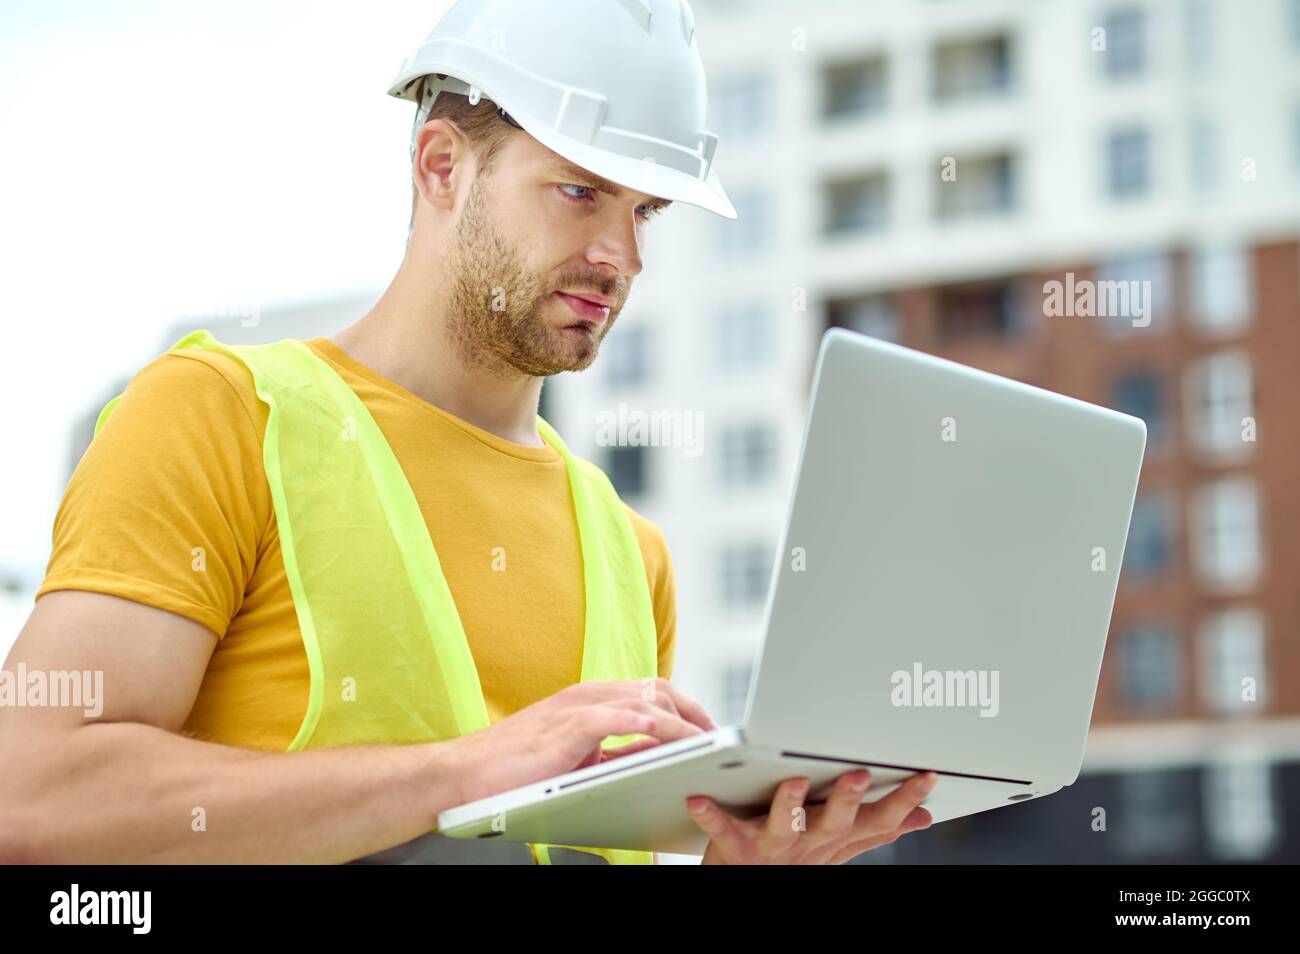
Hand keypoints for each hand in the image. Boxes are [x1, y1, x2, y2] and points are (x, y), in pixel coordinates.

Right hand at [447, 678, 717, 804]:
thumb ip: (616, 751)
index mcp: (593, 700)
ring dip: (677, 721)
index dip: (687, 709)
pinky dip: (634, 721)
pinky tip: (655, 729)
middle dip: (693, 712)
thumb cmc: (518, 769)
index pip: (654, 692)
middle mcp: (589, 696)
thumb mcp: (579, 757)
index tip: (710, 732)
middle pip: (658, 689)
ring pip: (641, 702)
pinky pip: (606, 718)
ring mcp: (576, 709)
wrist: (468, 775)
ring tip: (701, 740)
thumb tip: (657, 752)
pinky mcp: (562, 728)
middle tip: (716, 738)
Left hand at [688, 769, 935, 863]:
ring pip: (786, 826)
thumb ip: (877, 828)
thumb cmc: (794, 856)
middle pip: (836, 822)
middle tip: (859, 775)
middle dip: (848, 800)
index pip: (878, 818)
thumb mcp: (842, 844)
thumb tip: (922, 816)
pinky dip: (710, 815)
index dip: (904, 799)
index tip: (927, 775)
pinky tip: (698, 800)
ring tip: (794, 783)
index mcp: (836, 836)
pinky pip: (722, 829)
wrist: (748, 879)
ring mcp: (774, 847)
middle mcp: (810, 843)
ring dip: (789, 805)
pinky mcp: (736, 846)